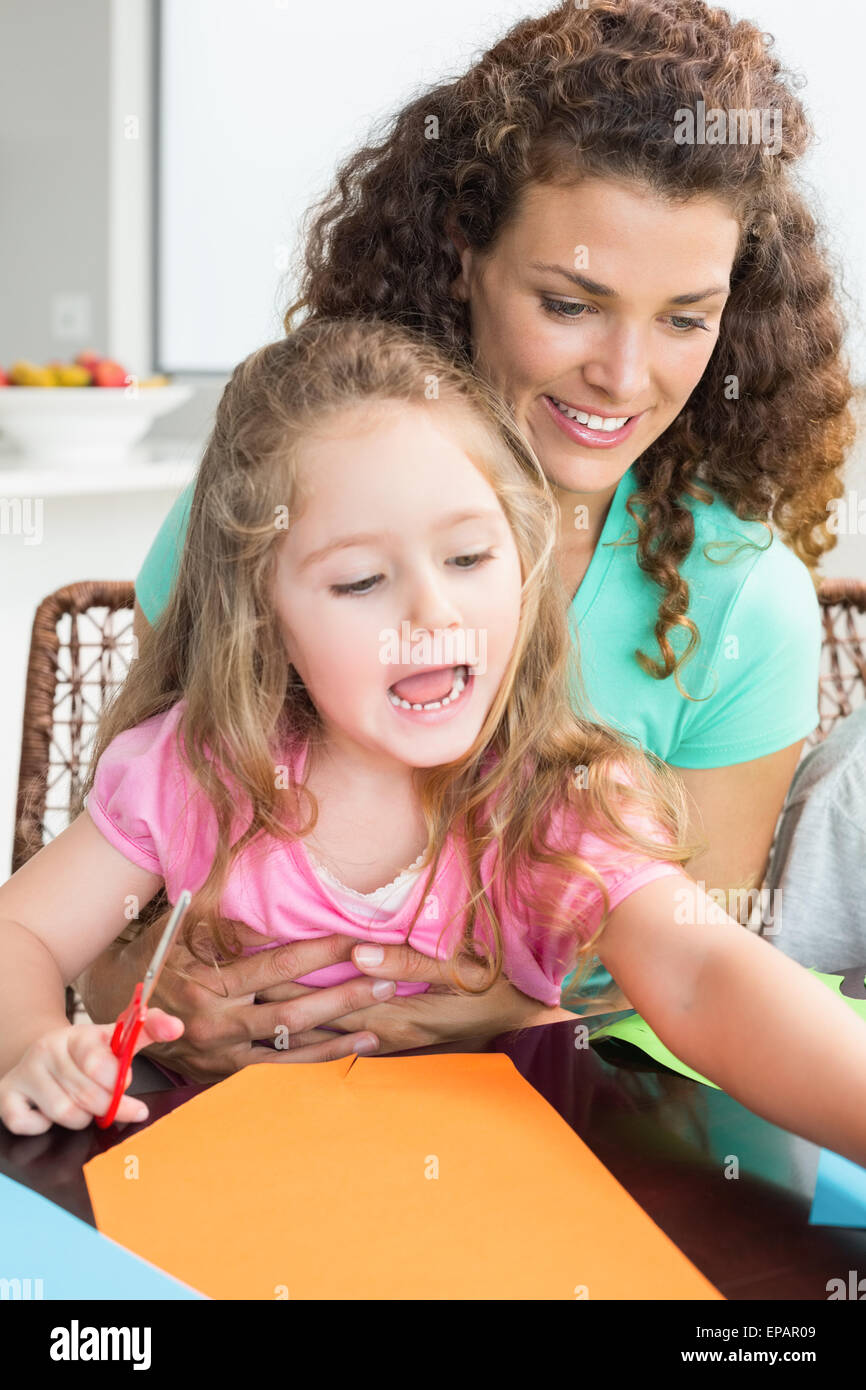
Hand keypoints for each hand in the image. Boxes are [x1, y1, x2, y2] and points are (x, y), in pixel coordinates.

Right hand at [0, 1010, 182, 1134]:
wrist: (44, 1052)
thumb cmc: (87, 1052)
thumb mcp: (117, 1037)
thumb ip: (149, 1029)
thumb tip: (178, 1027)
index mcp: (78, 1035)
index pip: (100, 1063)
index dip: (119, 1082)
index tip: (129, 1087)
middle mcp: (48, 1051)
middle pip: (86, 1095)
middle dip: (107, 1107)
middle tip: (114, 1106)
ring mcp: (26, 1073)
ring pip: (64, 1114)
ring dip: (81, 1118)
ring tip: (84, 1106)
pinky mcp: (8, 1096)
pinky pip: (28, 1124)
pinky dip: (43, 1126)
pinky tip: (50, 1113)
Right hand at [108, 925, 407, 1082]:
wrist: (114, 1013)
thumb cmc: (154, 960)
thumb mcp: (181, 933)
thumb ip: (227, 926)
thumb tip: (275, 913)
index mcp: (206, 985)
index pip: (277, 967)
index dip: (321, 954)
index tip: (358, 941)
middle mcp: (215, 1026)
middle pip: (293, 1012)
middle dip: (344, 996)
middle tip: (387, 980)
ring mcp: (221, 1057)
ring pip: (290, 1050)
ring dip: (338, 1038)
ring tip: (380, 1024)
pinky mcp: (224, 1076)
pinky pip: (276, 1072)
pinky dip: (314, 1064)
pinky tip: (348, 1055)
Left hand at [256, 940, 569, 1052]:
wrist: (529, 1019)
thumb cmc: (497, 988)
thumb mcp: (459, 969)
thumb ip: (407, 961)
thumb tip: (355, 952)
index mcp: (391, 1015)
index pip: (324, 998)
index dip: (284, 979)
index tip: (246, 961)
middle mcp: (381, 1036)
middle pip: (313, 1021)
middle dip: (271, 1002)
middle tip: (229, 987)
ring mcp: (386, 1043)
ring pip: (321, 1037)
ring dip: (285, 1019)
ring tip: (242, 1005)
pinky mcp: (393, 1042)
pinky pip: (340, 1042)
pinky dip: (310, 1035)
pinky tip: (291, 1025)